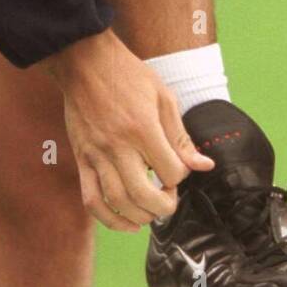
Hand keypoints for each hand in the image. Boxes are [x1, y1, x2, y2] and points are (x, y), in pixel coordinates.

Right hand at [41, 31, 214, 231]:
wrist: (86, 63)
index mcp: (142, 128)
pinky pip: (91, 199)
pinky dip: (109, 219)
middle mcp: (117, 145)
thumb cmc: (128, 76)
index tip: (179, 169)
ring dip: (139, 215)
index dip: (180, 177)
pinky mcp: (82, 158)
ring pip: (117, 201)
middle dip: (163, 207)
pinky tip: (127, 222)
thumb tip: (204, 166)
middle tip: (169, 201)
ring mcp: (96, 154)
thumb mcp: (163, 97)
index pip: (169, 171)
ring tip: (151, 211)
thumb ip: (181, 136)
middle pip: (142, 195)